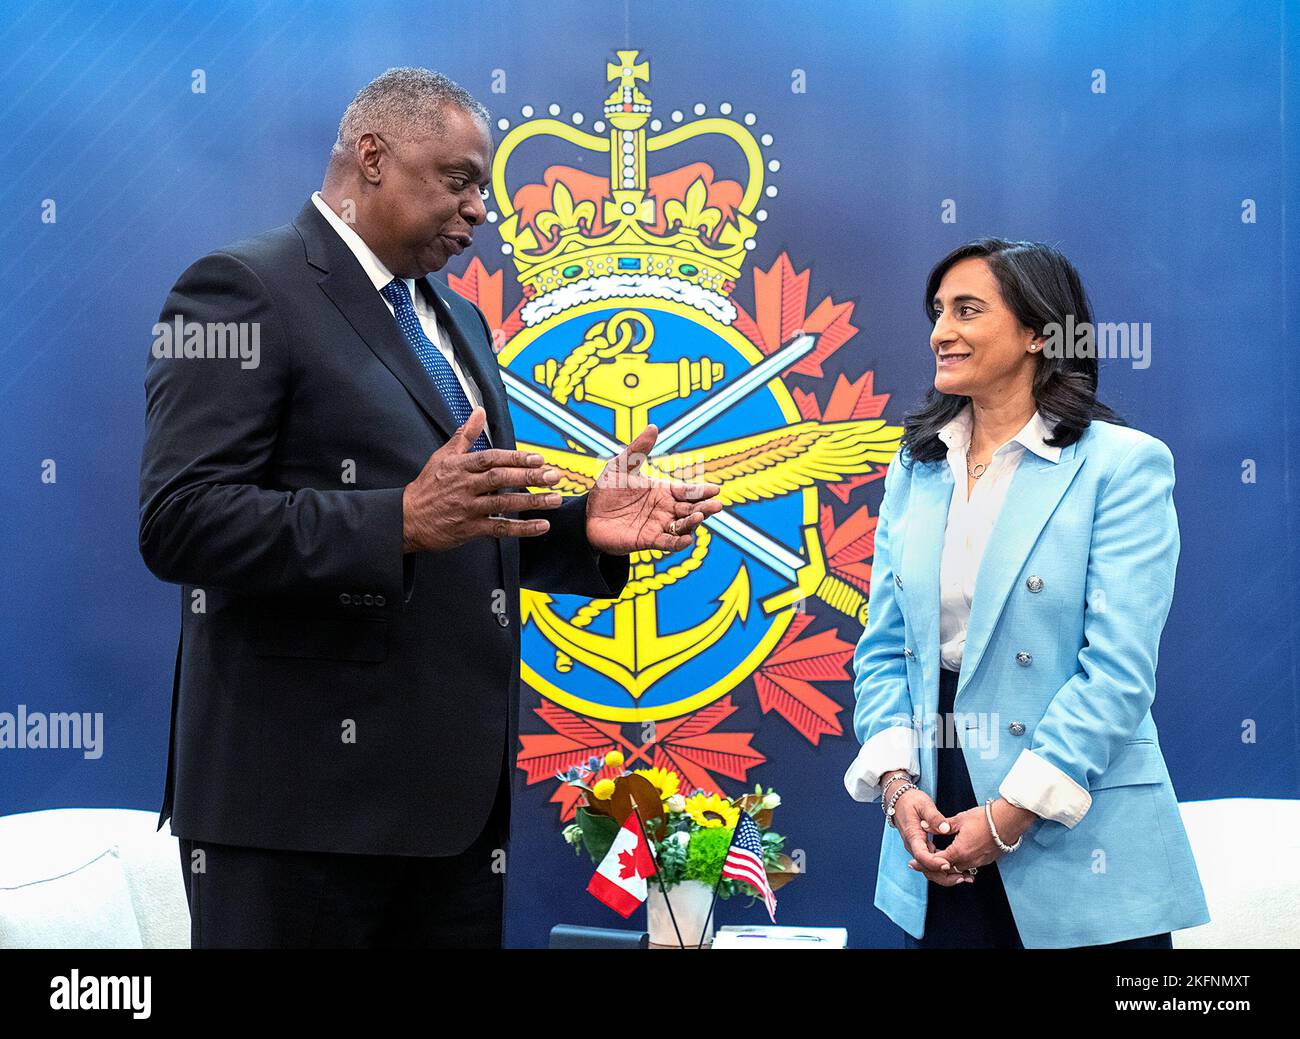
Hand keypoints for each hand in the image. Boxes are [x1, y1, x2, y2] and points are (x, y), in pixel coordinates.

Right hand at [402, 407, 564, 552]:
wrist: (407, 519)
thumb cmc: (427, 487)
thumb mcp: (442, 456)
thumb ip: (464, 435)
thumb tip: (478, 411)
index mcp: (460, 467)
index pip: (491, 459)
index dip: (516, 458)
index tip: (538, 458)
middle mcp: (465, 486)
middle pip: (500, 479)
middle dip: (529, 477)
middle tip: (553, 475)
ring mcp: (468, 508)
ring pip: (504, 504)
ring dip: (532, 501)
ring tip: (554, 499)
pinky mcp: (470, 529)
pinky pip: (500, 528)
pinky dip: (522, 529)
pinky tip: (541, 525)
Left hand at [584, 423, 722, 554]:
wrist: (587, 515)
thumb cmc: (606, 489)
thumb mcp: (621, 466)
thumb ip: (638, 449)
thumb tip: (653, 426)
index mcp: (663, 491)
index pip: (688, 491)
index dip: (702, 491)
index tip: (716, 490)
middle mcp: (665, 509)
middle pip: (690, 509)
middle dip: (704, 508)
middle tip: (717, 505)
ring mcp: (658, 526)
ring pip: (682, 526)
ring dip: (693, 524)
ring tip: (698, 517)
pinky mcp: (647, 541)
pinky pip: (667, 543)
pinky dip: (678, 542)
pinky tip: (686, 539)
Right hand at [885, 780, 968, 887]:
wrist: (899, 801)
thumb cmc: (911, 801)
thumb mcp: (923, 805)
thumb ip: (934, 817)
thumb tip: (945, 828)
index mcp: (913, 836)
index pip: (921, 856)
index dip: (934, 862)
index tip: (948, 863)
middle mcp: (914, 847)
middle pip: (926, 869)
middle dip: (944, 876)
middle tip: (963, 877)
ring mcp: (918, 850)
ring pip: (930, 870)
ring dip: (946, 876)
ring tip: (965, 877)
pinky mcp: (923, 849)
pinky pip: (932, 864)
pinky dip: (944, 869)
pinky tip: (959, 870)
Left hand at [922, 799, 1036, 877]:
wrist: (1009, 821)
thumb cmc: (985, 818)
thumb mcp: (959, 820)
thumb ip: (940, 826)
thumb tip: (924, 825)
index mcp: (959, 851)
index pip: (937, 862)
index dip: (923, 863)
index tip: (913, 863)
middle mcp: (969, 861)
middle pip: (947, 871)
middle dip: (933, 868)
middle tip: (921, 865)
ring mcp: (979, 862)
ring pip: (958, 870)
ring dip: (947, 867)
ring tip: (936, 861)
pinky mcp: (987, 860)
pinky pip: (969, 866)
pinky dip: (959, 865)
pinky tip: (954, 858)